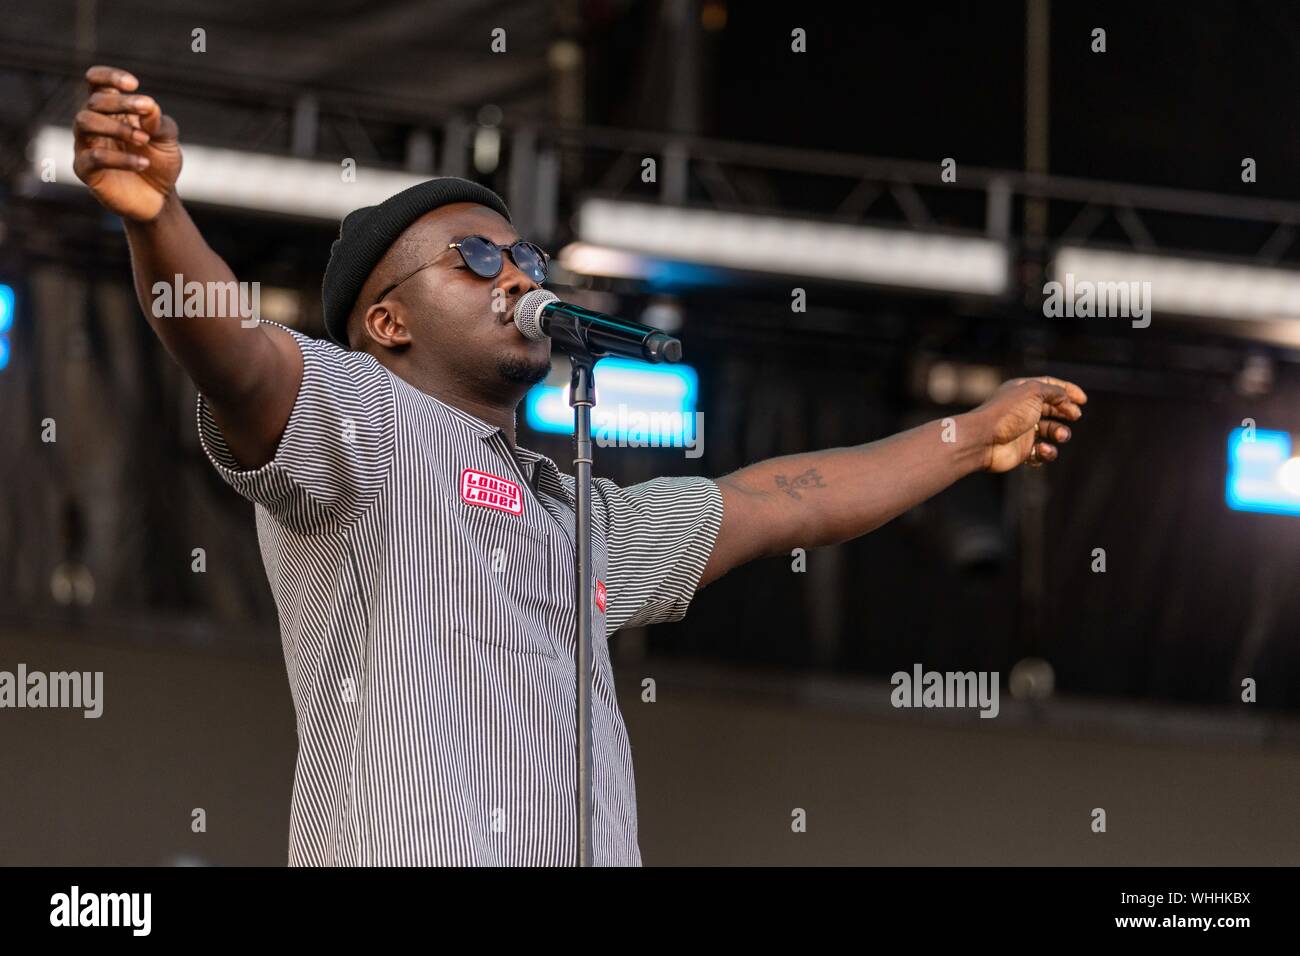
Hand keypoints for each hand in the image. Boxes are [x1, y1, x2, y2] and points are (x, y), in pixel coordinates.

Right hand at [73, 66, 181, 221]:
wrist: (160, 198)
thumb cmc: (160, 162)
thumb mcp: (166, 139)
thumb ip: (158, 121)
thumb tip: (148, 105)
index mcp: (110, 110)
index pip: (95, 81)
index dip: (109, 76)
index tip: (134, 84)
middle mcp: (93, 124)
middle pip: (94, 101)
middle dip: (122, 103)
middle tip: (146, 111)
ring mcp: (85, 146)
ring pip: (84, 122)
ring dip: (116, 127)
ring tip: (144, 139)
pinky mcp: (86, 170)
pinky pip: (94, 157)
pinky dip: (121, 158)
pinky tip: (144, 163)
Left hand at [973, 376, 1086, 472]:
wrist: (984, 440)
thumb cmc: (1007, 413)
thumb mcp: (1034, 392)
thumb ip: (1054, 392)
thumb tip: (1066, 399)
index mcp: (1023, 391)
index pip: (1050, 386)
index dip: (1068, 391)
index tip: (1083, 400)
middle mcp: (1023, 409)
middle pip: (1053, 408)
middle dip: (1067, 412)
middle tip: (1074, 416)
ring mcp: (1023, 430)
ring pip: (1052, 431)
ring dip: (1061, 433)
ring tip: (1060, 435)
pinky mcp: (1023, 450)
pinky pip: (1043, 452)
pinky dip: (1048, 451)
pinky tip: (1042, 449)